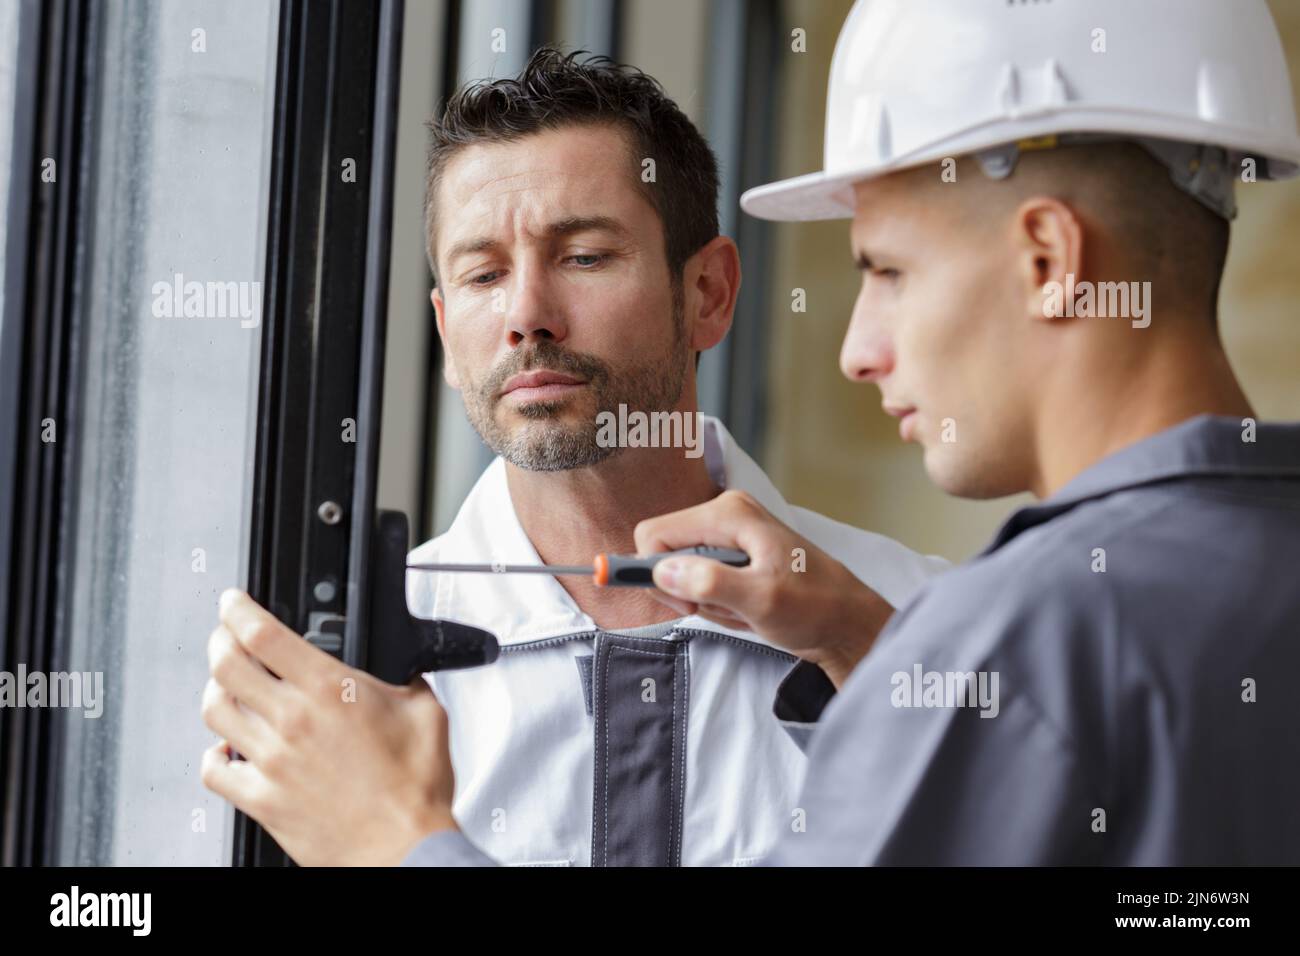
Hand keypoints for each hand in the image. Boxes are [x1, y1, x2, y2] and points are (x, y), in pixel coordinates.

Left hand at [200, 589, 457, 864]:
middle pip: (225, 664)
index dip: (237, 609)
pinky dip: (214, 754)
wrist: (404, 849)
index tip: (233, 603)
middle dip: (219, 641)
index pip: (261, 634)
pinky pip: (214, 768)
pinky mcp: (262, 799)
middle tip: (224, 637)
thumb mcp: (426, 713)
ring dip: (216, 691)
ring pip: (214, 711)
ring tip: (227, 688)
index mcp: (331, 690)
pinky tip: (228, 749)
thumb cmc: (416, 791)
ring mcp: (271, 761)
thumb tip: (401, 668)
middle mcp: (293, 721)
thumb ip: (405, 679)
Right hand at [635, 490, 894, 687]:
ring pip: (684, 572)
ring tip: (744, 609)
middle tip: (727, 608)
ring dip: (707, 602)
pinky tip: (747, 608)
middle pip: (667, 553)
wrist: (847, 621)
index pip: (655, 534)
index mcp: (728, 514)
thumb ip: (710, 583)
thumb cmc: (815, 608)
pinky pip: (703, 580)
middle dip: (688, 592)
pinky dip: (719, 603)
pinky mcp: (735, 552)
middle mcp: (726, 514)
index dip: (657, 574)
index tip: (686, 604)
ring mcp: (730, 533)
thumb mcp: (762, 601)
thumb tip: (662, 571)